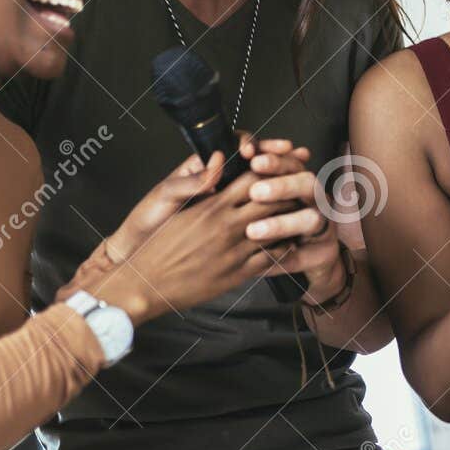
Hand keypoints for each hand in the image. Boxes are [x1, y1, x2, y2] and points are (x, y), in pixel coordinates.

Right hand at [67, 146, 308, 324]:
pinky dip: (284, 250)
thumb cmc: (159, 245)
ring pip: (276, 230)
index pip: (252, 179)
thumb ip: (206, 192)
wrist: (146, 282)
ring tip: (304, 214)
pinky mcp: (237, 274)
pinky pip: (270, 259)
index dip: (272, 171)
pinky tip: (291, 244)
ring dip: (291, 221)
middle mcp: (226, 225)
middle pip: (271, 201)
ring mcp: (234, 251)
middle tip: (303, 188)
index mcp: (212, 206)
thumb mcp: (182, 212)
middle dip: (289, 193)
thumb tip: (220, 175)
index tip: (284, 167)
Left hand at [242, 147, 358, 306]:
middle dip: (281, 184)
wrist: (298, 262)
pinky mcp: (323, 253)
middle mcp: (310, 199)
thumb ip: (227, 180)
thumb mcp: (240, 200)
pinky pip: (308, 255)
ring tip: (253, 231)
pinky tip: (265, 260)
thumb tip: (215, 161)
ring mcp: (321, 225)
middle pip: (304, 181)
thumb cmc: (262, 227)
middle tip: (255, 191)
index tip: (249, 154)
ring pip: (311, 218)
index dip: (272, 154)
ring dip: (284, 223)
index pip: (288, 158)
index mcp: (293, 180)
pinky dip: (288, 258)